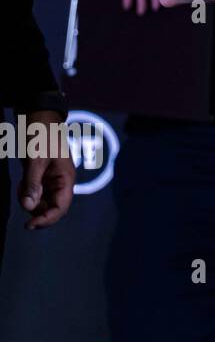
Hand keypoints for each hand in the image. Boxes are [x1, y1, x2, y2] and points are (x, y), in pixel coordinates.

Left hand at [18, 111, 74, 229]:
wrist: (38, 116)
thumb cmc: (41, 135)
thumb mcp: (35, 160)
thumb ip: (32, 184)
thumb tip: (28, 208)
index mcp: (66, 178)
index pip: (60, 207)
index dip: (47, 219)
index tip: (29, 225)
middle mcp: (61, 181)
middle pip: (51, 207)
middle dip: (35, 207)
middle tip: (21, 195)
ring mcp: (51, 178)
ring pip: (41, 201)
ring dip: (29, 199)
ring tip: (20, 185)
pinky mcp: (42, 175)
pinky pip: (35, 192)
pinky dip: (26, 192)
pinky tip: (21, 182)